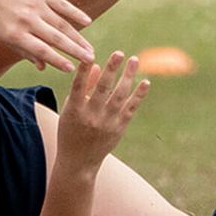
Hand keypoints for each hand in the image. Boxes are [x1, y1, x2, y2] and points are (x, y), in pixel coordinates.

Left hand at [0, 0, 95, 71]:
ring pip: (62, 24)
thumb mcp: (9, 40)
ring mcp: (36, 5)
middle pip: (55, 38)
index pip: (41, 50)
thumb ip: (26, 53)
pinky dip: (76, 13)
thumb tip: (43, 67)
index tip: (72, 69)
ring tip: (90, 49)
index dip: (57, 60)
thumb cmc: (3, 22)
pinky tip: (88, 22)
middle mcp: (27, 20)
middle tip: (90, 59)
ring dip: (78, 37)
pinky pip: (63, 5)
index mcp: (16, 34)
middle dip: (74, 50)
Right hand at [55, 51, 147, 168]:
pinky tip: (145, 82)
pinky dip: (139, 95)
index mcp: (74, 111)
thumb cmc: (70, 132)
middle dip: (111, 70)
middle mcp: (91, 116)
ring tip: (134, 60)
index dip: (84, 71)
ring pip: (119, 96)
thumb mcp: (69, 111)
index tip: (90, 55)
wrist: (78, 163)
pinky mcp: (119, 128)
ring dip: (128, 77)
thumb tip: (95, 65)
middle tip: (119, 52)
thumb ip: (83, 89)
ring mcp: (106, 123)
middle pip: (102, 89)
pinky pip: (131, 109)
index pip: (79, 87)